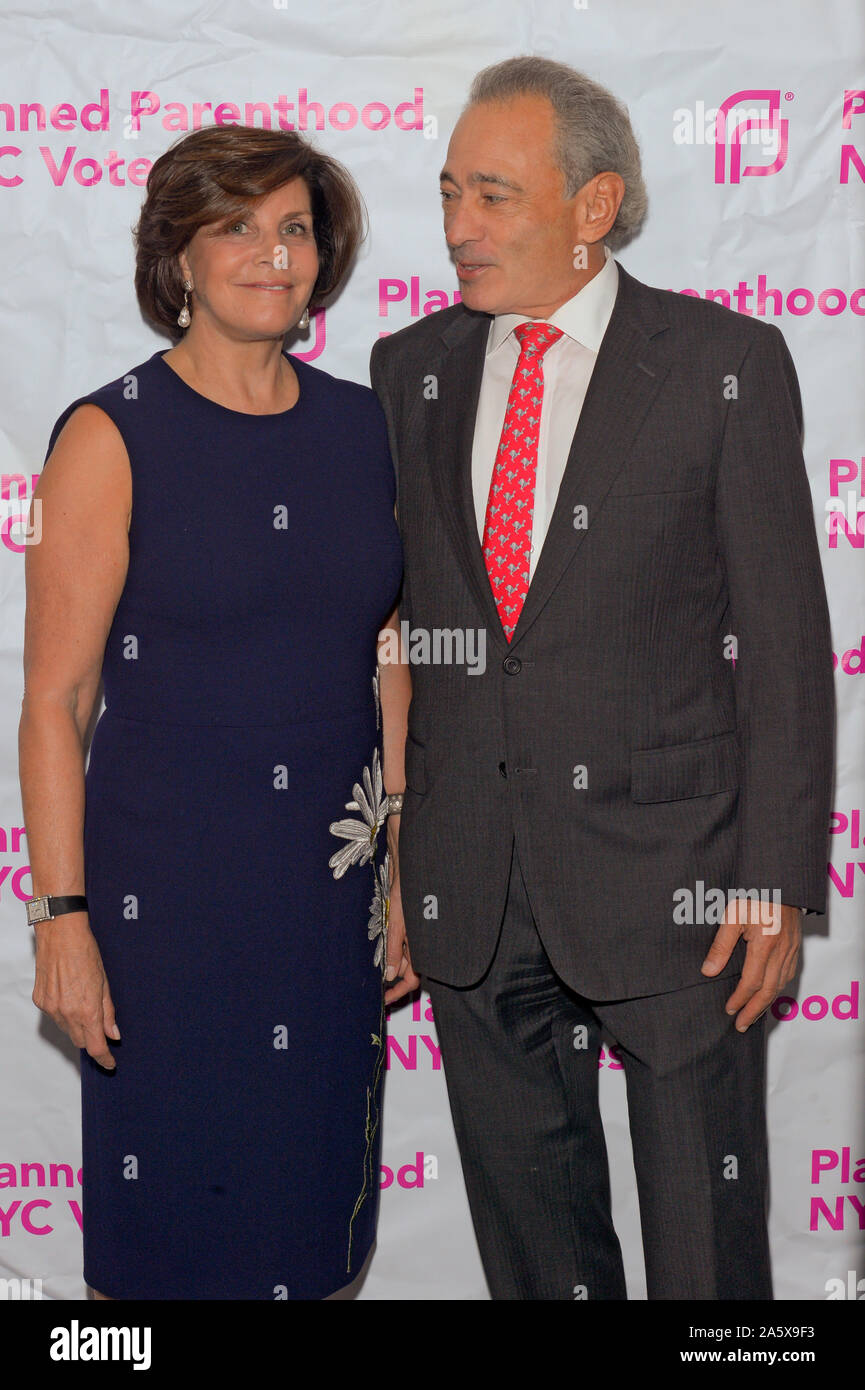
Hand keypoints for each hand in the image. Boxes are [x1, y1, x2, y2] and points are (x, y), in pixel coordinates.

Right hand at [32, 913, 119, 1067]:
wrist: (60, 934)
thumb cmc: (85, 952)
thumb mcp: (105, 982)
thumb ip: (108, 1012)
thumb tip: (114, 1033)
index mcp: (87, 1010)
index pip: (96, 1046)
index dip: (105, 1059)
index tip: (110, 1063)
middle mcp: (67, 1013)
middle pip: (81, 1041)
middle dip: (92, 1038)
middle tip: (101, 1028)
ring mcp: (51, 1008)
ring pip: (66, 1029)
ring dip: (77, 1025)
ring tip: (83, 1001)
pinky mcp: (40, 1000)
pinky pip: (54, 1015)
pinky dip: (64, 1012)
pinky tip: (69, 994)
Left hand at [383, 849, 419, 1005]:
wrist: (410, 861)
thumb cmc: (407, 888)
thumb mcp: (398, 920)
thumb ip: (395, 947)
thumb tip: (390, 974)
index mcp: (423, 942)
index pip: (415, 977)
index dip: (400, 991)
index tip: (386, 999)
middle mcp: (420, 939)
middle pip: (412, 970)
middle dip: (396, 982)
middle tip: (379, 992)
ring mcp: (414, 931)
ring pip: (406, 957)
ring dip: (393, 967)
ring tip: (377, 977)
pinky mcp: (407, 921)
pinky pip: (402, 943)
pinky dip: (393, 951)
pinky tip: (381, 954)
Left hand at [701, 897, 801, 1031]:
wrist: (781, 880)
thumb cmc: (755, 894)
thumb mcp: (732, 915)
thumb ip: (721, 945)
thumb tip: (709, 970)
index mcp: (765, 945)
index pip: (752, 983)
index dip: (740, 1000)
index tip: (729, 1010)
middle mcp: (781, 951)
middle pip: (769, 990)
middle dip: (753, 1010)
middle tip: (741, 1025)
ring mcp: (790, 949)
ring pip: (780, 984)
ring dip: (766, 1003)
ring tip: (752, 1015)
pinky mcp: (794, 945)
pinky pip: (789, 973)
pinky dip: (779, 988)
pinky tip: (771, 993)